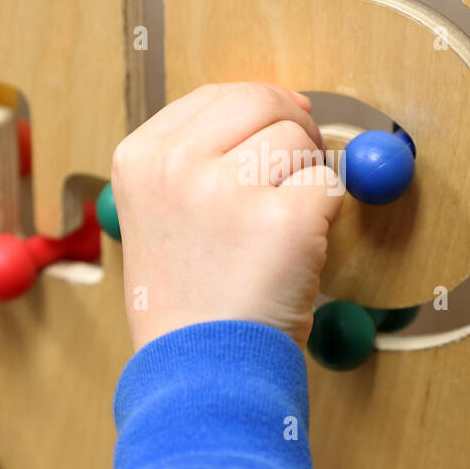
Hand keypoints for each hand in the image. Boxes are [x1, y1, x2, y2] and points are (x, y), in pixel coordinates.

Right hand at [110, 83, 343, 349]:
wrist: (199, 373)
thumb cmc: (191, 298)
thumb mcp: (163, 211)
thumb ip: (206, 154)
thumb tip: (290, 104)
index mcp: (139, 157)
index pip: (218, 94)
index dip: (257, 113)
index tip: (266, 147)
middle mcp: (176, 165)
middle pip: (263, 103)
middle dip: (289, 136)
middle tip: (282, 191)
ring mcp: (227, 190)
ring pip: (300, 141)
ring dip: (303, 183)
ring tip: (272, 238)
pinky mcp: (284, 219)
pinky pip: (329, 185)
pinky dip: (325, 220)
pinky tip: (292, 257)